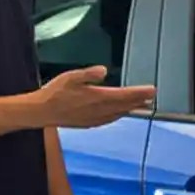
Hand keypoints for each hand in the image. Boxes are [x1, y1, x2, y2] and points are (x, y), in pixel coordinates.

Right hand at [37, 66, 155, 128]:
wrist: (42, 112)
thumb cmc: (54, 92)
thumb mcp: (70, 77)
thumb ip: (88, 73)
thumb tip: (103, 70)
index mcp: (97, 97)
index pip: (124, 95)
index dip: (139, 93)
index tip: (152, 90)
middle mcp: (99, 110)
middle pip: (124, 105)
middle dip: (139, 100)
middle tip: (152, 97)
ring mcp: (94, 119)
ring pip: (118, 114)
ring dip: (130, 109)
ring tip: (141, 105)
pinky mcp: (89, 123)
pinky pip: (109, 120)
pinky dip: (118, 116)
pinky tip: (120, 114)